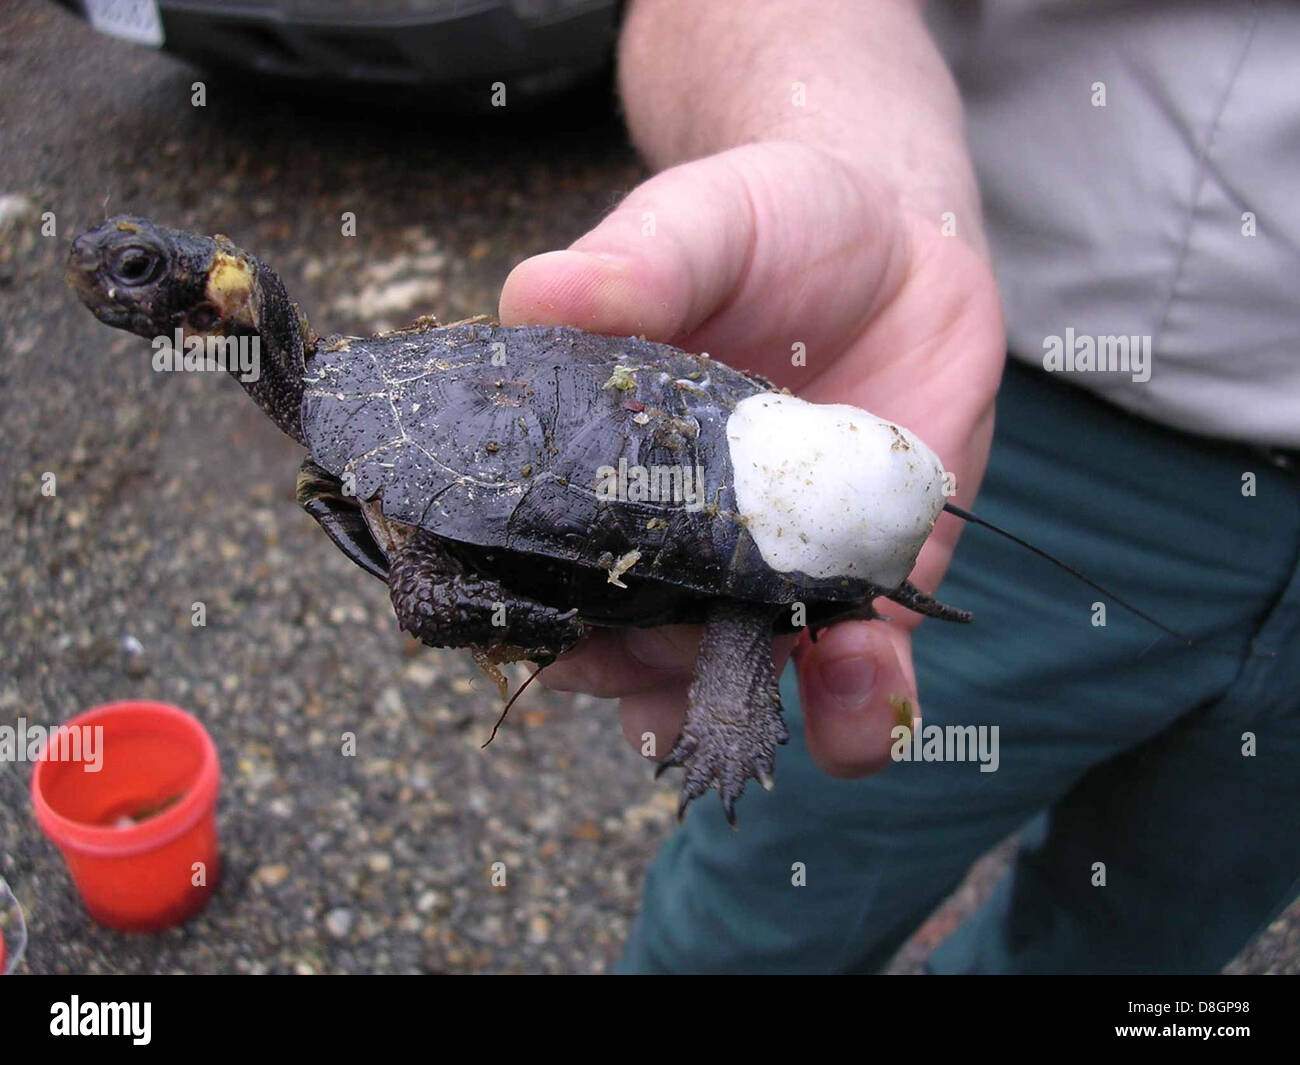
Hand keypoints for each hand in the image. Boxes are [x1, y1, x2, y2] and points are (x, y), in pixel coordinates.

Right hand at [499, 140, 1003, 777]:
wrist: (905, 246)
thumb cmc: (776, 227)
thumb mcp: (705, 221)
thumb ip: (636, 258)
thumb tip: (535, 296)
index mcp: (596, 472)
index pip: (532, 567)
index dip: (532, 605)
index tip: (559, 610)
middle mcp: (668, 547)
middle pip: (620, 654)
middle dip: (636, 672)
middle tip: (671, 642)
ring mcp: (766, 582)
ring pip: (723, 693)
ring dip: (739, 713)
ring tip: (786, 674)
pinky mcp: (861, 597)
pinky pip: (852, 687)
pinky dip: (854, 712)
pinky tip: (863, 682)